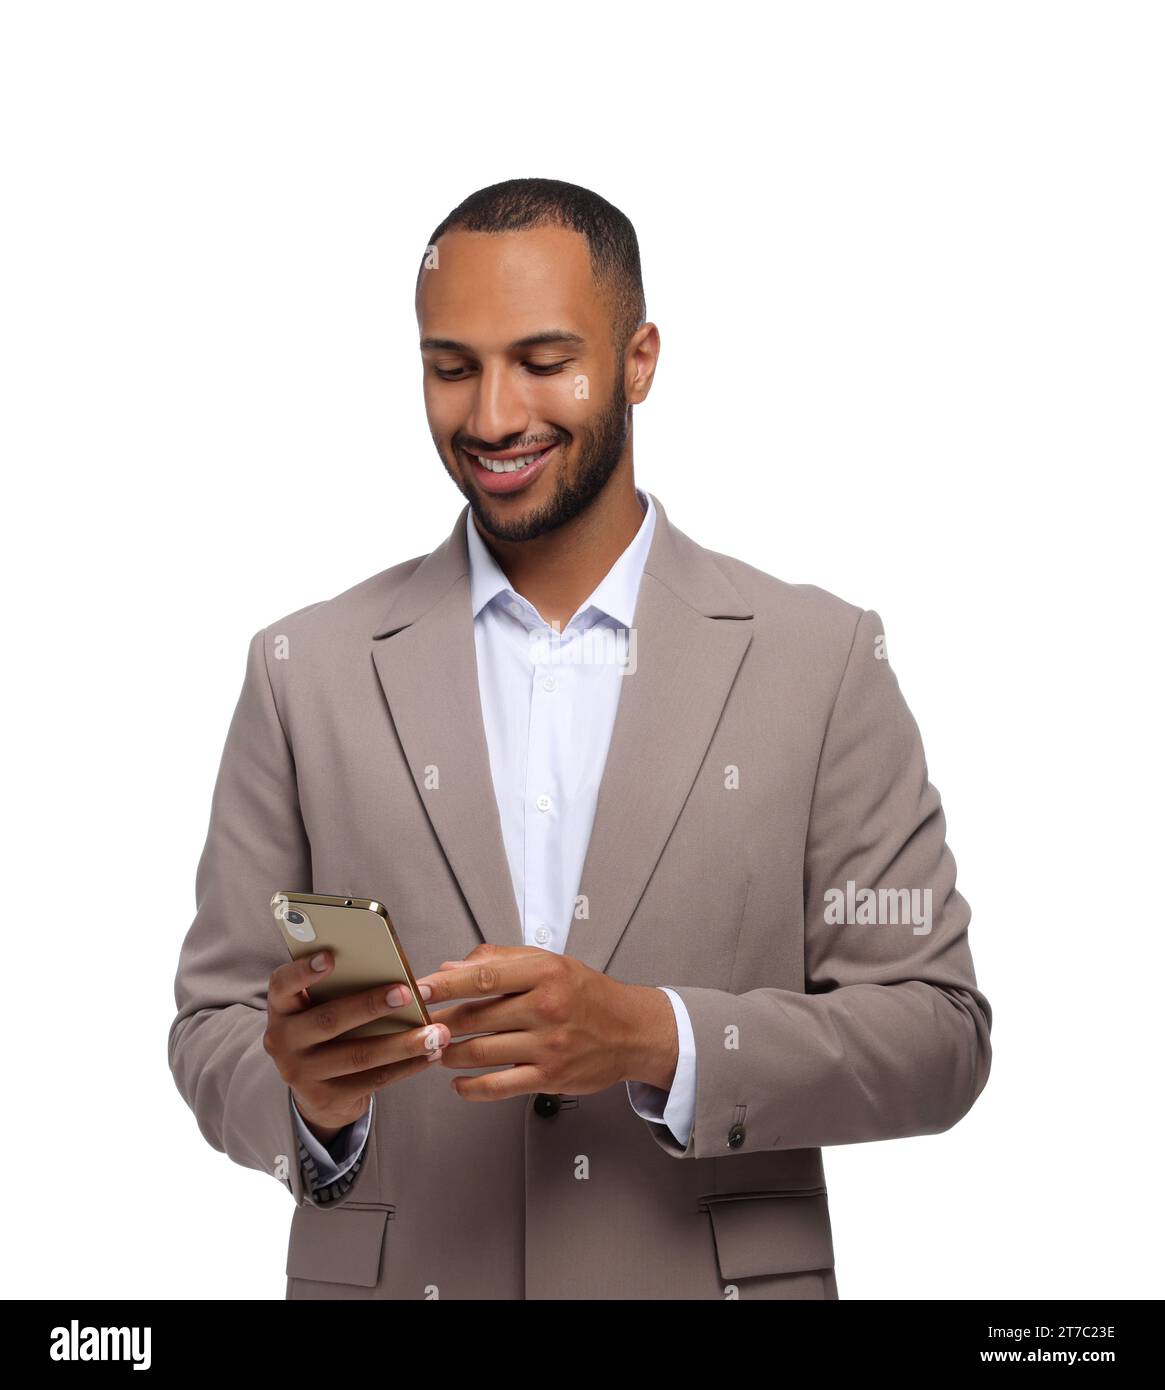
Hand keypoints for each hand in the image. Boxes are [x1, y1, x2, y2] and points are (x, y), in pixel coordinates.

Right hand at [264, 951, 449, 1142]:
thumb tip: (390, 969)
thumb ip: (340, 987)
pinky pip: (373, 1080)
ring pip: (358, 1055)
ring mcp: (300, 1073)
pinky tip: (431, 1055)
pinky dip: (406, 1067)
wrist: (315, 1089)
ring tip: (437, 1033)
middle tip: (408, 993)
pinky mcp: (325, 1099)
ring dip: (403, 1043)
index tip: (330, 956)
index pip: (283, 984)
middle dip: (370, 1005)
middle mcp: (282, 1040)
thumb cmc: (328, 1028)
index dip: (303, 970)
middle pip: (329, 1020)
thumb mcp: (321, 1006)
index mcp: (281, 1008)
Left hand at [414, 943, 678, 1101]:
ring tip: (437, 1048)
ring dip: (450, 1053)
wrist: (632, 1031)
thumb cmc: (588, 994)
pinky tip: (458, 1082)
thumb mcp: (550, 963)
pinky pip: (498, 1086)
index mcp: (545, 973)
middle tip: (419, 1023)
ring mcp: (548, 1046)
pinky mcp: (549, 1077)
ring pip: (480, 1053)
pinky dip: (470, 1087)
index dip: (445, 984)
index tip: (418, 989)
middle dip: (441, 1021)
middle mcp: (546, 1008)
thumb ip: (500, 961)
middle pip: (476, 1017)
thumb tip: (451, 967)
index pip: (484, 977)